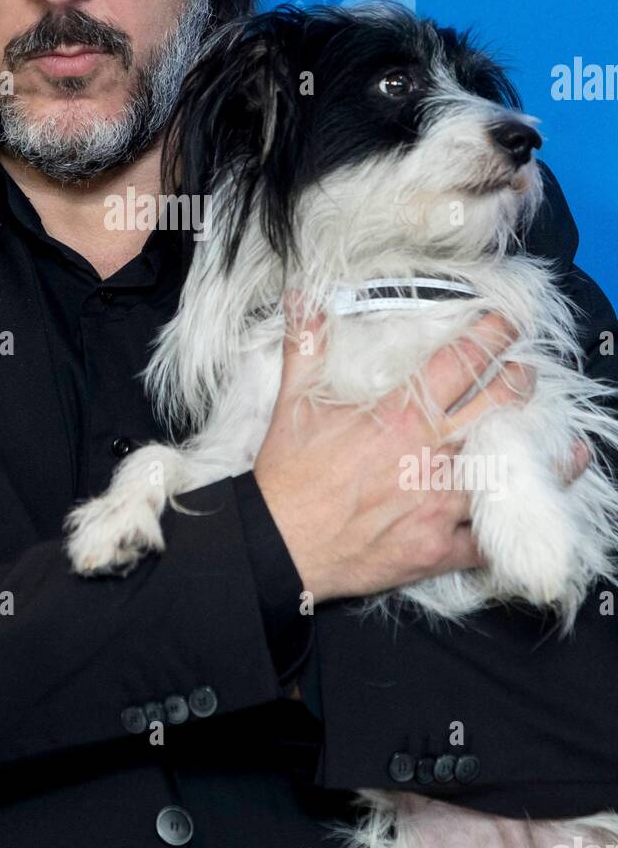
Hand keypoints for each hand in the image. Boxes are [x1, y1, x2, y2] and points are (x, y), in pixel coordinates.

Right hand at [254, 308, 536, 604]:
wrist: (281, 542)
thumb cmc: (289, 472)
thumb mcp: (294, 401)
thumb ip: (308, 345)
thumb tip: (303, 299)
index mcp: (402, 415)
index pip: (461, 363)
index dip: (490, 337)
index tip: (506, 323)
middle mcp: (431, 455)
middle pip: (497, 409)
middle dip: (519, 384)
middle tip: (528, 373)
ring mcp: (440, 504)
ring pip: (508, 475)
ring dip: (540, 458)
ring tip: (565, 447)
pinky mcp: (439, 548)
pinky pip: (488, 540)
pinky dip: (512, 529)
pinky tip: (534, 517)